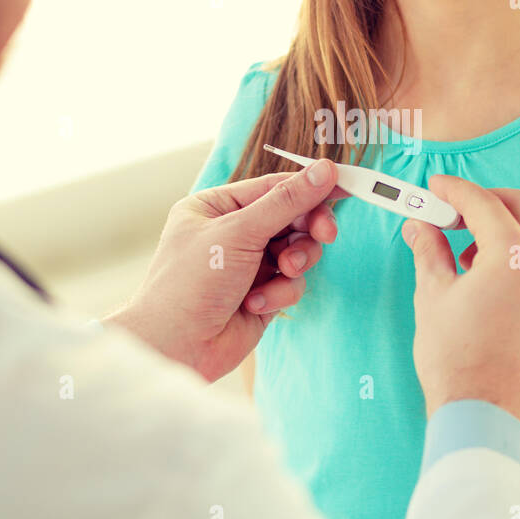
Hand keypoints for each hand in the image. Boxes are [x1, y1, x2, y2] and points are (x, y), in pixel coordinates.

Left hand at [104, 160, 341, 380]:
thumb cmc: (190, 284)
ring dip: (295, 263)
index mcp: (216, 208)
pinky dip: (280, 293)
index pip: (274, 187)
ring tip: (284, 272)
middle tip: (325, 235)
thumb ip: (286, 202)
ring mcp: (248, 266)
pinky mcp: (262, 296)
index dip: (310, 187)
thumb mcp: (240, 232)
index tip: (344, 185)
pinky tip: (255, 304)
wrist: (175, 348)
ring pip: (297, 252)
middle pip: (292, 219)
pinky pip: (291, 284)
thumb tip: (325, 170)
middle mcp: (232, 234)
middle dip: (306, 229)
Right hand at [403, 176, 519, 434]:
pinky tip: (502, 280)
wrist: (486, 417)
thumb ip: (429, 251)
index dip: (454, 191)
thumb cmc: (455, 361)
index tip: (436, 188)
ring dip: (515, 226)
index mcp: (514, 256)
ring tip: (477, 252)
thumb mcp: (433, 296)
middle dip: (488, 201)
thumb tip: (420, 227)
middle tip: (457, 214)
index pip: (483, 203)